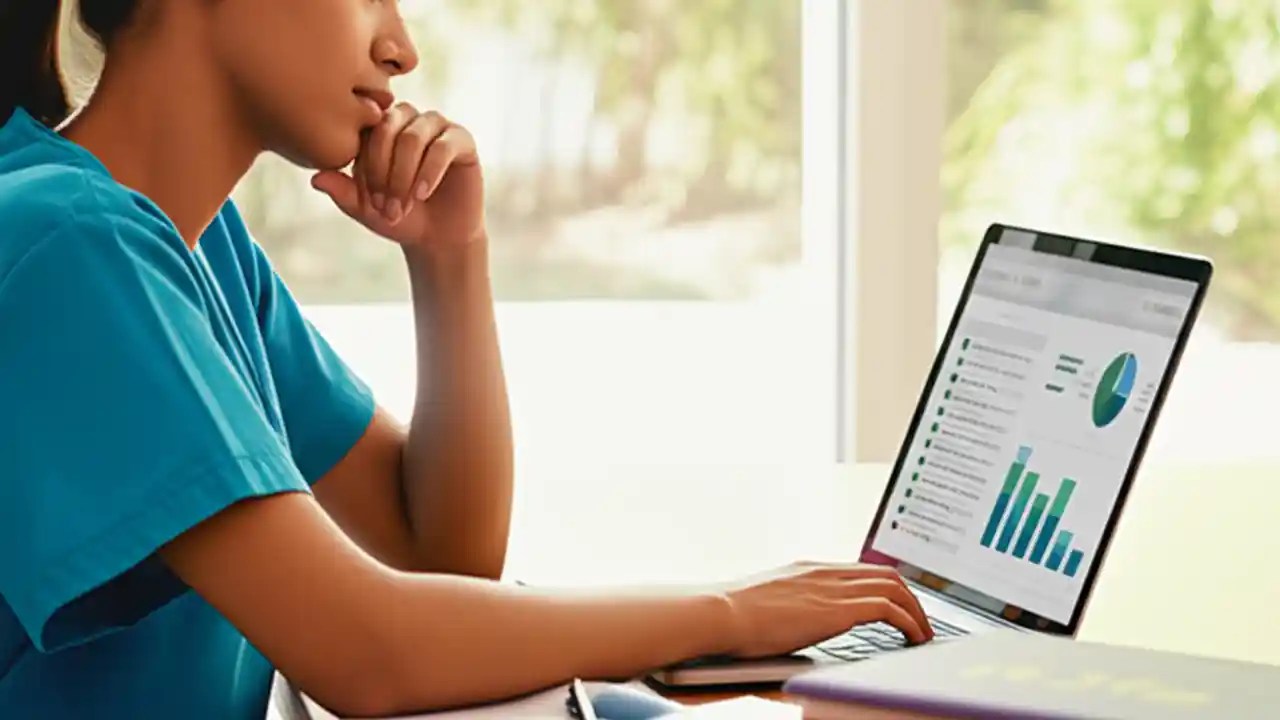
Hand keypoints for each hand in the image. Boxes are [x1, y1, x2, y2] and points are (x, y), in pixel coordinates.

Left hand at [312, 103, 484, 246]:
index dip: (363, 166)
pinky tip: (421, 195)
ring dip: (404, 175)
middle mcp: (407, 119)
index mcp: (380, 127)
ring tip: (402, 207)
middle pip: (387, 127)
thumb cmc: (399, 218)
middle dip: (382, 170)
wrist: (438, 239)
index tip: (366, 202)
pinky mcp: (462, 140)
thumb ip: (341, 191)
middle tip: (383, 206)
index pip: (364, 131)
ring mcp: (436, 126)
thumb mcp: (365, 209)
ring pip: (413, 137)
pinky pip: (442, 147)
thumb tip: (315, 178)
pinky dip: (429, 172)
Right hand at [717, 561, 933, 658]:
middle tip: (919, 621)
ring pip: (894, 587)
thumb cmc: (731, 618)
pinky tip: (914, 639)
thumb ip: (787, 606)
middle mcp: (824, 572)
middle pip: (884, 573)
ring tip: (923, 634)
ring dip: (917, 611)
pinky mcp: (837, 609)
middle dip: (910, 597)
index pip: (860, 570)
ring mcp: (831, 588)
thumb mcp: (766, 604)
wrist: (720, 614)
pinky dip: (909, 623)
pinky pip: (889, 610)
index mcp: (808, 570)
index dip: (885, 587)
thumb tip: (791, 623)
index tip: (897, 605)